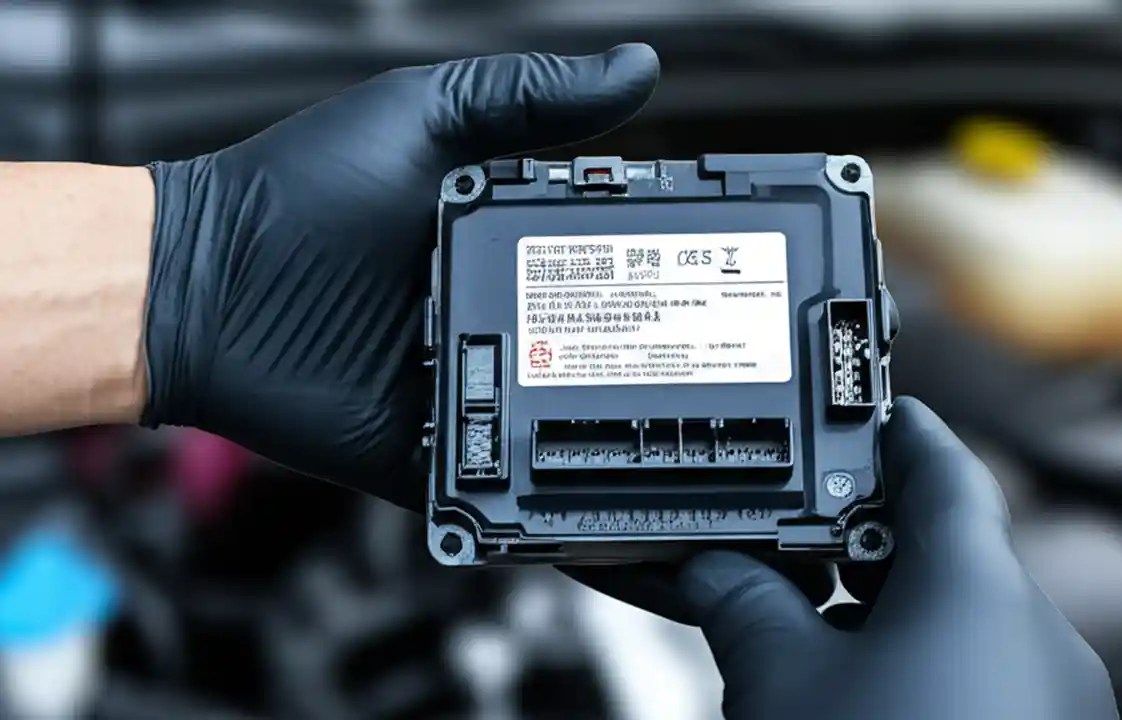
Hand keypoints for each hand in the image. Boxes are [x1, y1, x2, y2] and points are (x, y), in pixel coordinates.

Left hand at [141, 45, 659, 509]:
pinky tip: (577, 478)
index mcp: (496, 236)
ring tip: (664, 418)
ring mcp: (460, 384)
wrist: (204, 286)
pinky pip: (492, 478)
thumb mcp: (426, 116)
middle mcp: (487, 311)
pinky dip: (531, 490)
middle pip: (592, 340)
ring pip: (553, 415)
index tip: (709, 255)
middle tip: (710, 351)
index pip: (599, 249)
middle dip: (650, 351)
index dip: (655, 254)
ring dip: (601, 421)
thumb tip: (636, 69)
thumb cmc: (295, 192)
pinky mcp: (428, 450)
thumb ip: (531, 97)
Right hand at [570, 398, 1118, 719]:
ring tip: (802, 640)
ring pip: (953, 623)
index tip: (864, 407)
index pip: (941, 462)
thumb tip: (718, 571)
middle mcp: (1034, 632)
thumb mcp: (783, 682)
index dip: (894, 425)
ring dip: (879, 619)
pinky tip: (854, 702)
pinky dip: (915, 671)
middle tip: (791, 539)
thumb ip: (744, 604)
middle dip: (857, 546)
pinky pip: (974, 678)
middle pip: (940, 549)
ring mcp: (1049, 697)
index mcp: (979, 585)